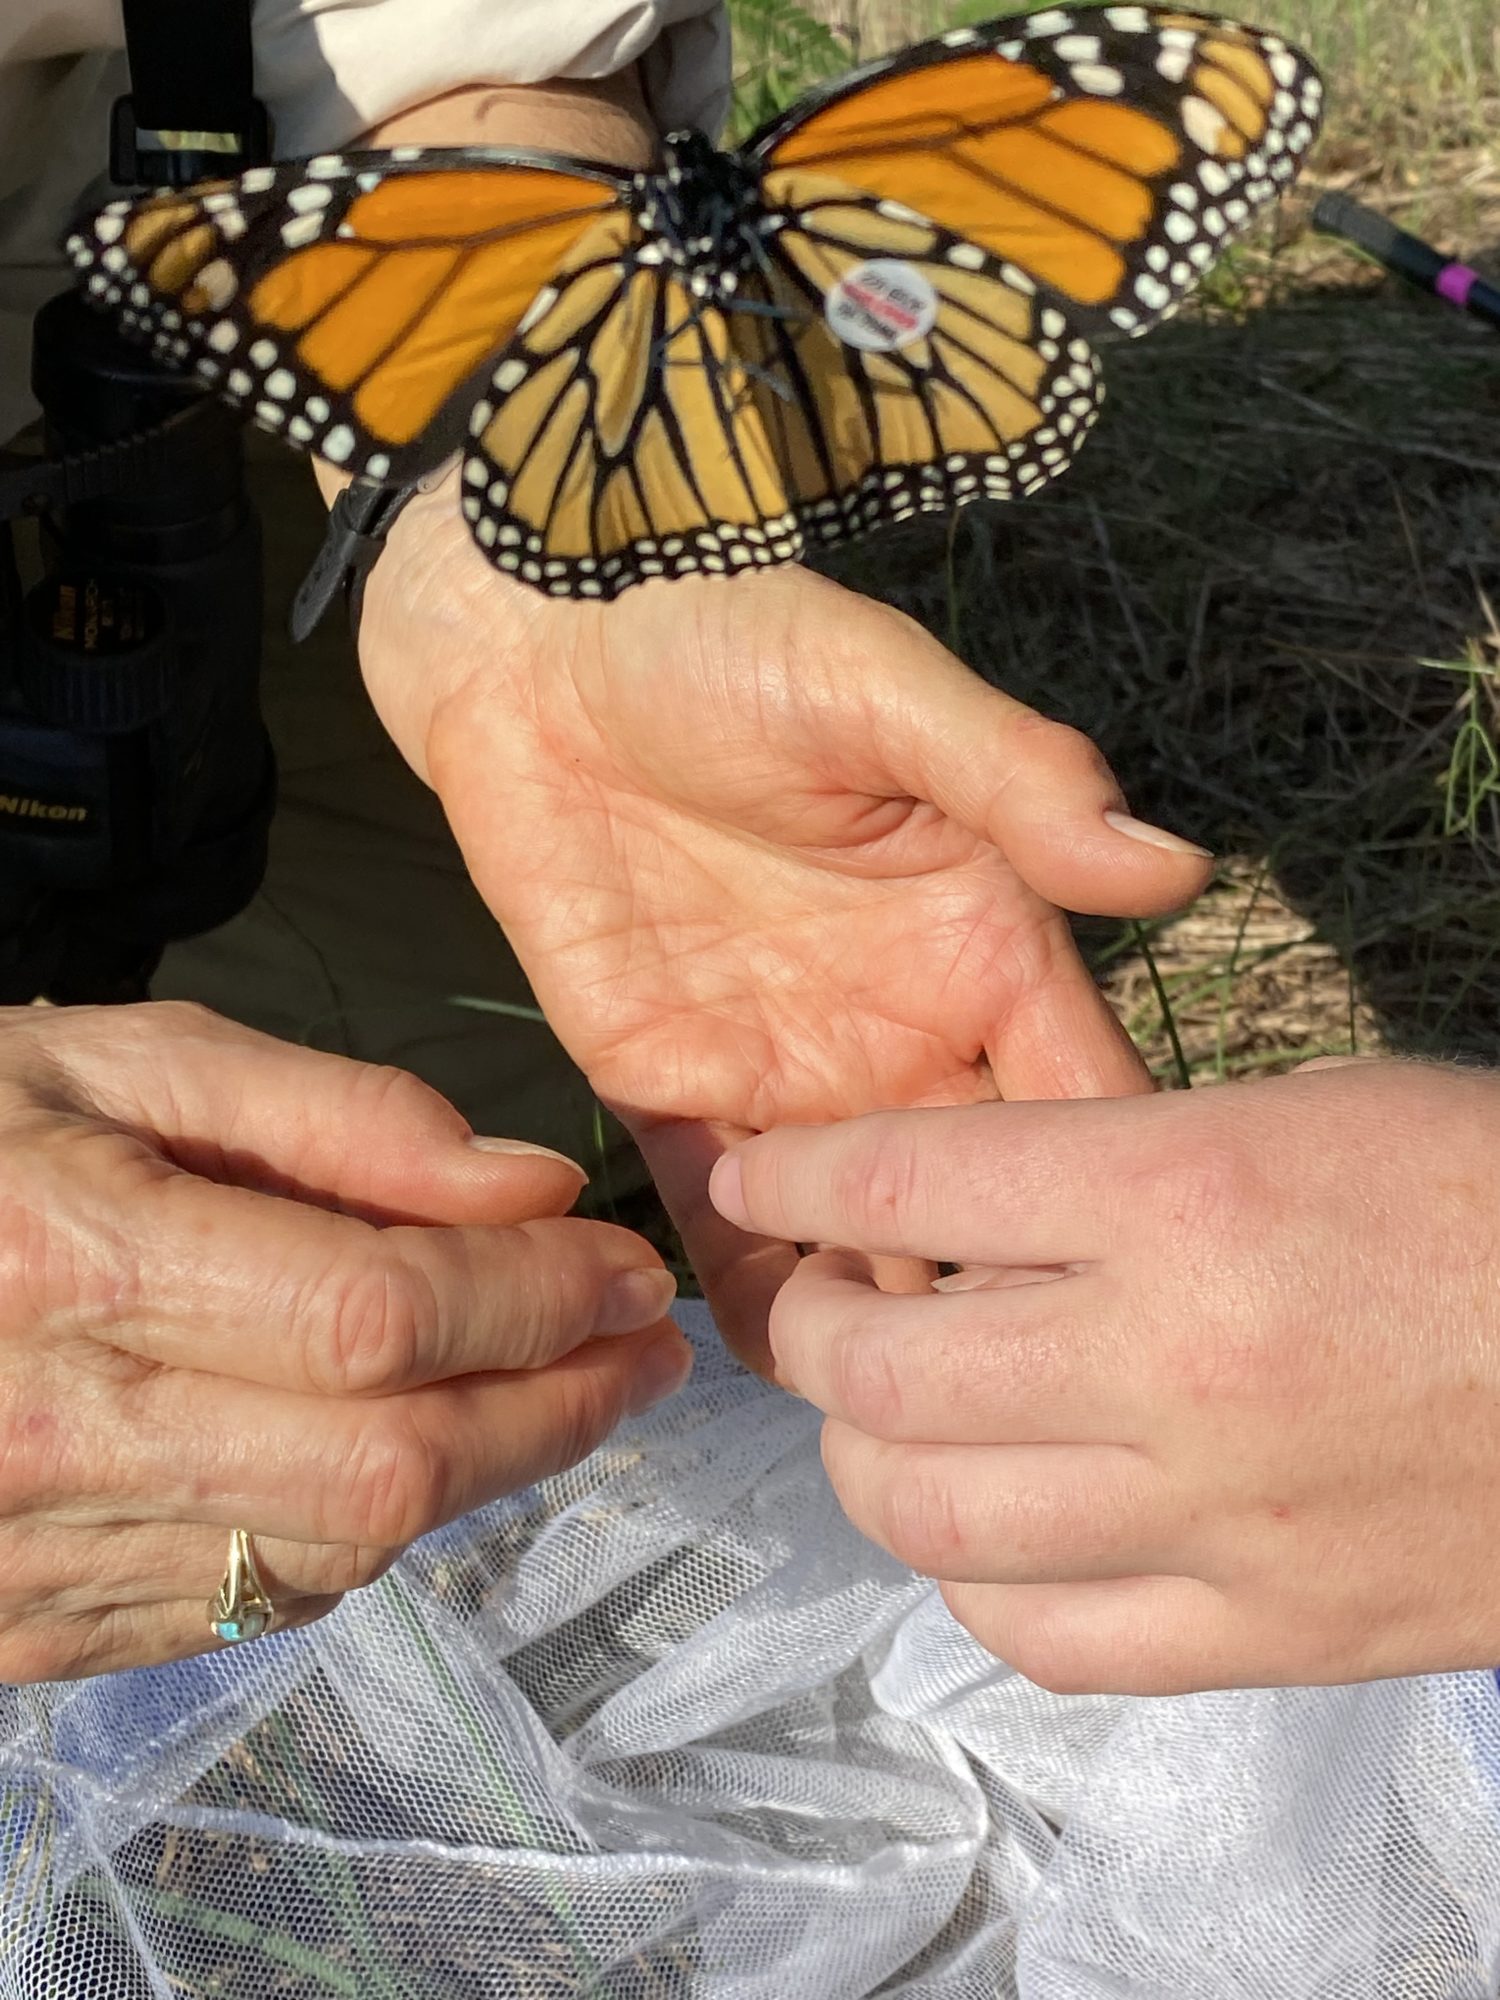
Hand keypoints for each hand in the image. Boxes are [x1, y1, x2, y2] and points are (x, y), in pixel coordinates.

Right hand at [0, 1002, 686, 1681]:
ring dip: (490, 1471)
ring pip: (339, 1545)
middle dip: (556, 1402)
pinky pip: (255, 1604)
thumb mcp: (115, 1059)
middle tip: (644, 1342)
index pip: (374, 1312)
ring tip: (568, 1389)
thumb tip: (525, 1185)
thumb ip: (327, 1114)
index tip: (627, 1262)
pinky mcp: (28, 1626)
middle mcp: (52, 1428)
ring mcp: (33, 1553)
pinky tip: (423, 1452)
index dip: (536, 1297)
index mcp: (71, 1256)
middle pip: (384, 1459)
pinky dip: (371, 1526)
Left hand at [358, 492, 1209, 1369]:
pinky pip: (721, 1215)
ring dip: (870, 1322)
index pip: (1078, 1102)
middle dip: (988, 1304)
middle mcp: (901, 1032)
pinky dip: (742, 1289)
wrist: (535, 644)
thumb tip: (1171, 866)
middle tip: (991, 1410)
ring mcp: (786, 1073)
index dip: (1102, 1208)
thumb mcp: (882, 691)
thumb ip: (1015, 778)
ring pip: (854, 1236)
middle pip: (977, 1206)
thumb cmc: (722, 636)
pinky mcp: (669, 1088)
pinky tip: (761, 1362)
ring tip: (879, 1414)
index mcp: (982, 945)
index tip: (1119, 1312)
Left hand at [708, 1059, 1499, 1692]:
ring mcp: (1222, 1523)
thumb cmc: (1486, 1198)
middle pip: (883, 1371)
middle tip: (821, 1303)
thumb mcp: (1300, 1115)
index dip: (800, 1177)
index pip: (916, 1179)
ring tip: (880, 1419)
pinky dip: (978, 1583)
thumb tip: (971, 1223)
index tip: (756, 1179)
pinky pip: (1052, 1641)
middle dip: (807, 1327)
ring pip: (936, 1523)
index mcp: (1187, 1194)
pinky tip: (992, 1529)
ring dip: (866, 1463)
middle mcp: (1176, 1365)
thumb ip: (1118, 1165)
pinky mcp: (1277, 1636)